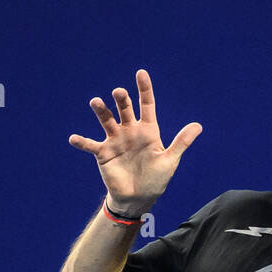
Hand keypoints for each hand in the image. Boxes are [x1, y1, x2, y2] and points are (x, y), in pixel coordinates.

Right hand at [69, 68, 201, 210]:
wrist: (138, 198)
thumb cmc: (155, 180)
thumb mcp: (169, 161)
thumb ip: (181, 143)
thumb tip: (198, 126)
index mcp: (148, 130)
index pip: (146, 104)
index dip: (144, 89)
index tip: (141, 73)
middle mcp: (130, 130)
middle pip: (125, 109)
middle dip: (122, 99)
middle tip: (119, 93)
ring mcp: (115, 140)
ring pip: (107, 120)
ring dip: (101, 111)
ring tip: (95, 102)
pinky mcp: (103, 153)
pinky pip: (91, 145)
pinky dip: (82, 142)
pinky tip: (73, 139)